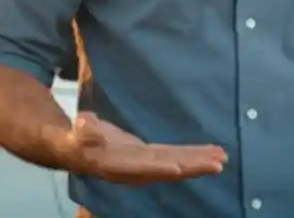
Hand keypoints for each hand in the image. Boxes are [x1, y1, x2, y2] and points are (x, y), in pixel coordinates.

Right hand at [59, 111, 226, 184]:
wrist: (73, 148)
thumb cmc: (70, 139)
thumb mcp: (73, 134)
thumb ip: (82, 131)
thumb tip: (83, 124)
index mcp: (115, 163)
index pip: (139, 166)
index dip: (158, 168)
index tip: (179, 168)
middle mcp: (133, 168)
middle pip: (166, 168)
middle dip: (192, 167)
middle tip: (218, 163)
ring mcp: (143, 164)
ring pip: (175, 163)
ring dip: (198, 162)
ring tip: (222, 158)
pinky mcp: (149, 156)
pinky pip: (174, 157)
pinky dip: (192, 155)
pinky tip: (211, 153)